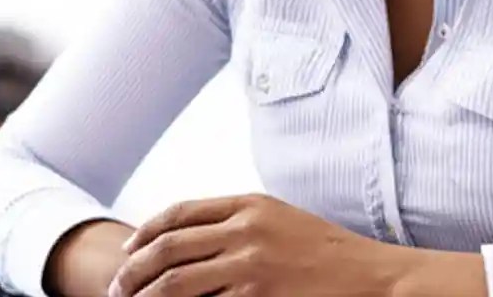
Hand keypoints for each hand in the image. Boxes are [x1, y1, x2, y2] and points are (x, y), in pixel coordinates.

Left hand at [108, 194, 402, 296]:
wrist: (375, 278)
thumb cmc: (328, 254)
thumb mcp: (281, 221)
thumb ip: (238, 222)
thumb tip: (188, 237)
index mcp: (248, 205)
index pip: (179, 213)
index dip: (146, 232)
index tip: (128, 250)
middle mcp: (245, 230)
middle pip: (168, 248)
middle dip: (133, 270)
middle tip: (116, 289)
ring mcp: (251, 266)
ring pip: (177, 282)